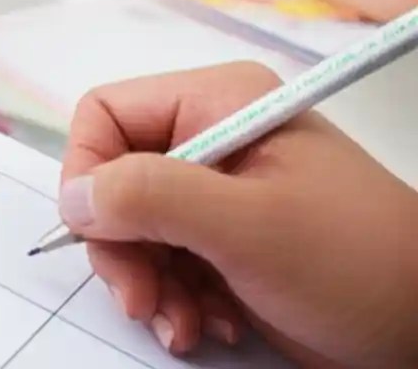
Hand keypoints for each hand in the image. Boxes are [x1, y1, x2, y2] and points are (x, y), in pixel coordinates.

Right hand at [60, 63, 417, 365]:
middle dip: (122, 248)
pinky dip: (175, 301)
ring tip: (186, 325)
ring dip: (148, 285)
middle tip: (142, 299)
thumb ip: (153, 197)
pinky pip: (165, 264)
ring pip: (133, 231)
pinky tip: (209, 325)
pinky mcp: (227, 243)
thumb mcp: (249, 226)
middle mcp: (210, 138)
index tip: (98, 234)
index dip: (88, 173)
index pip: (107, 114)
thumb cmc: (357, 263)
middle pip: (113, 181)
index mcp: (217, 103)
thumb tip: (73, 196)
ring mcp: (218, 194)